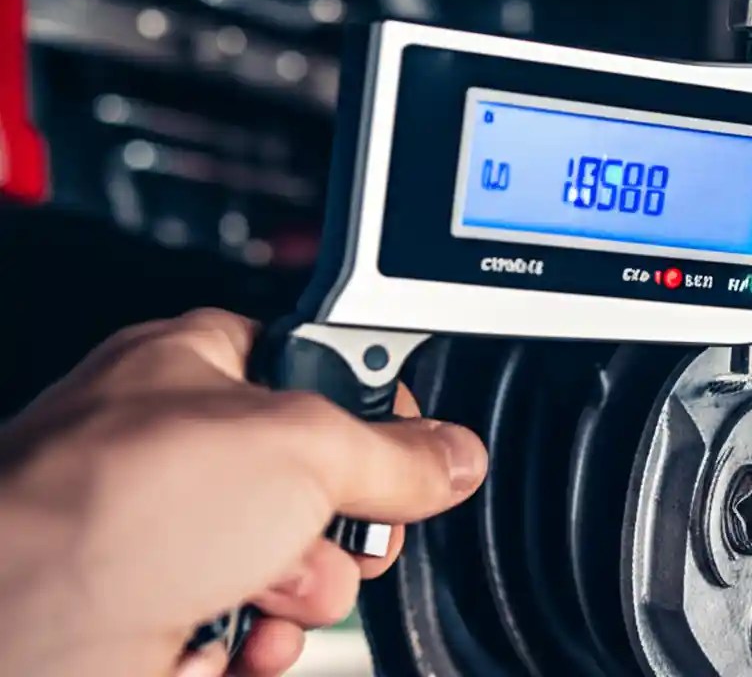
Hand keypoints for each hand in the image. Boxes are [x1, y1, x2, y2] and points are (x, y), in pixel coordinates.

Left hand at [0, 309, 487, 676]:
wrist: (17, 637)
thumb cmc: (104, 511)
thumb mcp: (298, 449)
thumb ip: (393, 451)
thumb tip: (453, 456)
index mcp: (193, 367)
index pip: (311, 362)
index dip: (367, 403)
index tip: (407, 442)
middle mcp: (175, 449)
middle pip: (313, 478)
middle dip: (337, 523)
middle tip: (335, 529)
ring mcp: (163, 537)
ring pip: (289, 562)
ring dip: (302, 593)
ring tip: (274, 593)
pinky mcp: (157, 617)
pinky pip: (251, 628)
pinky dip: (260, 645)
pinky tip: (239, 642)